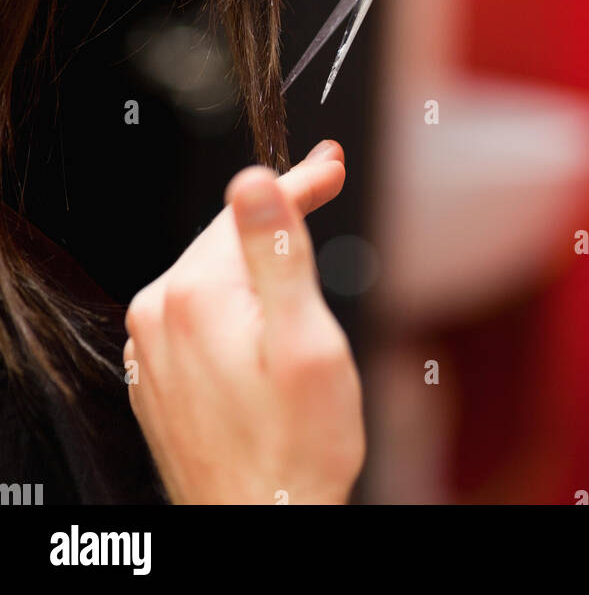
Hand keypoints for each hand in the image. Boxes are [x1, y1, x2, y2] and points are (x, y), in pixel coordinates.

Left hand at [123, 142, 363, 504]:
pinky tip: (264, 307)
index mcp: (194, 295)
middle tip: (328, 180)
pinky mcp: (158, 376)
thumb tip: (252, 178)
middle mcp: (158, 314)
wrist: (261, 528)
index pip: (249, 210)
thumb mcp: (306, 340)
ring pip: (212, 274)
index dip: (300, 181)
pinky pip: (197, 313)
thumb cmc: (296, 449)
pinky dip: (233, 297)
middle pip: (227, 238)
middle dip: (279, 211)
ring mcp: (152, 349)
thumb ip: (277, 252)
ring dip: (255, 255)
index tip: (334, 163)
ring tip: (303, 242)